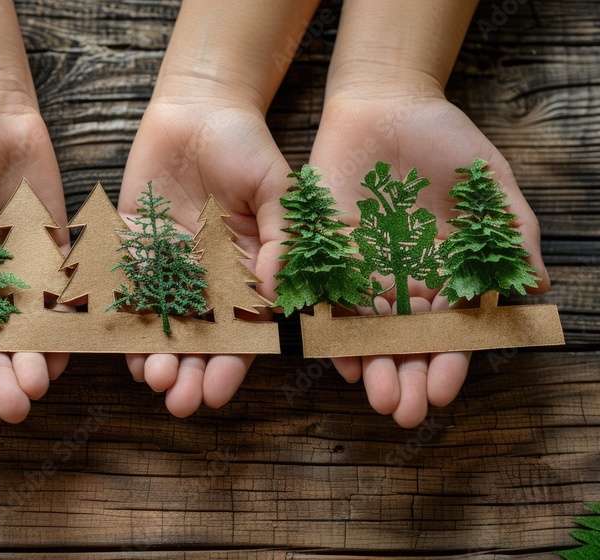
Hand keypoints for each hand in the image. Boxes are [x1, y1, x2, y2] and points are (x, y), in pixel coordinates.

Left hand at [119, 91, 292, 417]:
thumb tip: (276, 294)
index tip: (216, 392)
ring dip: (153, 355)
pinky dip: (117, 316)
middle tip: (176, 400)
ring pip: (159, 323)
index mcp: (246, 277)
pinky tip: (112, 344)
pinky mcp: (132, 247)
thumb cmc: (249, 149)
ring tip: (149, 381)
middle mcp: (206, 282)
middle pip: (197, 340)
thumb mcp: (279, 192)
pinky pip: (122, 288)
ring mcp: (167, 267)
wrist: (200, 111)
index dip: (230, 366)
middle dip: (187, 372)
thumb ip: (281, 240)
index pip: (241, 334)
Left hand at [309, 89, 548, 427]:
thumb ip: (511, 236)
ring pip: (364, 329)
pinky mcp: (326, 252)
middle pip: (403, 342)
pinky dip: (327, 322)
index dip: (446, 363)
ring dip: (366, 363)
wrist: (387, 105)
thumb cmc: (449, 146)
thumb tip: (536, 286)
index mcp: (447, 277)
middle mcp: (405, 283)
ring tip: (369, 394)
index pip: (449, 333)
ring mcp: (363, 270)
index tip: (440, 391)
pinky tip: (331, 350)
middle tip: (399, 411)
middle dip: (402, 377)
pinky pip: (324, 294)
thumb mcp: (491, 187)